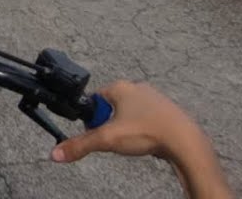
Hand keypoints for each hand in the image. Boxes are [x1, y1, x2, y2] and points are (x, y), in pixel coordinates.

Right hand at [52, 81, 207, 163]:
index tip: (98, 132)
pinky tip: (147, 141)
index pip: (94, 99)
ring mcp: (154, 98)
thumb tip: (56, 153)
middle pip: (111, 107)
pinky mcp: (167, 110)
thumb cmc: (148, 132)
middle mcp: (137, 88)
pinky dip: (143, 130)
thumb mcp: (107, 140)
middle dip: (110, 124)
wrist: (185, 141)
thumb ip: (80, 145)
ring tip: (134, 141)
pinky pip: (147, 119)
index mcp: (120, 87)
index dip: (92, 117)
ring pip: (130, 114)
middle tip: (116, 139)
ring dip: (127, 127)